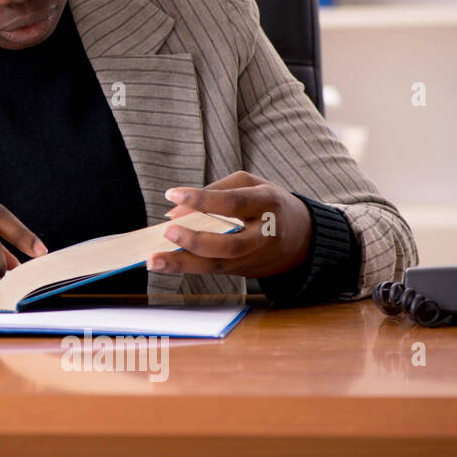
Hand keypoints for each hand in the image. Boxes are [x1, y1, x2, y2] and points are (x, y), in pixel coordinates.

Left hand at [147, 170, 311, 277]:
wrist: (303, 238)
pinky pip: (211, 271)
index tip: (172, 194)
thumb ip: (213, 191)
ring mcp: (253, 258)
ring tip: (153, 260)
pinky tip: (162, 264)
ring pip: (218, 265)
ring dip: (182, 263)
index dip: (203, 199)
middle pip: (230, 245)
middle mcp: (263, 235)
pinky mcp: (242, 271)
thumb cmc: (269, 204)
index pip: (234, 203)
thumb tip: (175, 210)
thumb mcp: (250, 185)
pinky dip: (185, 267)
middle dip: (196, 240)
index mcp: (268, 204)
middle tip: (169, 230)